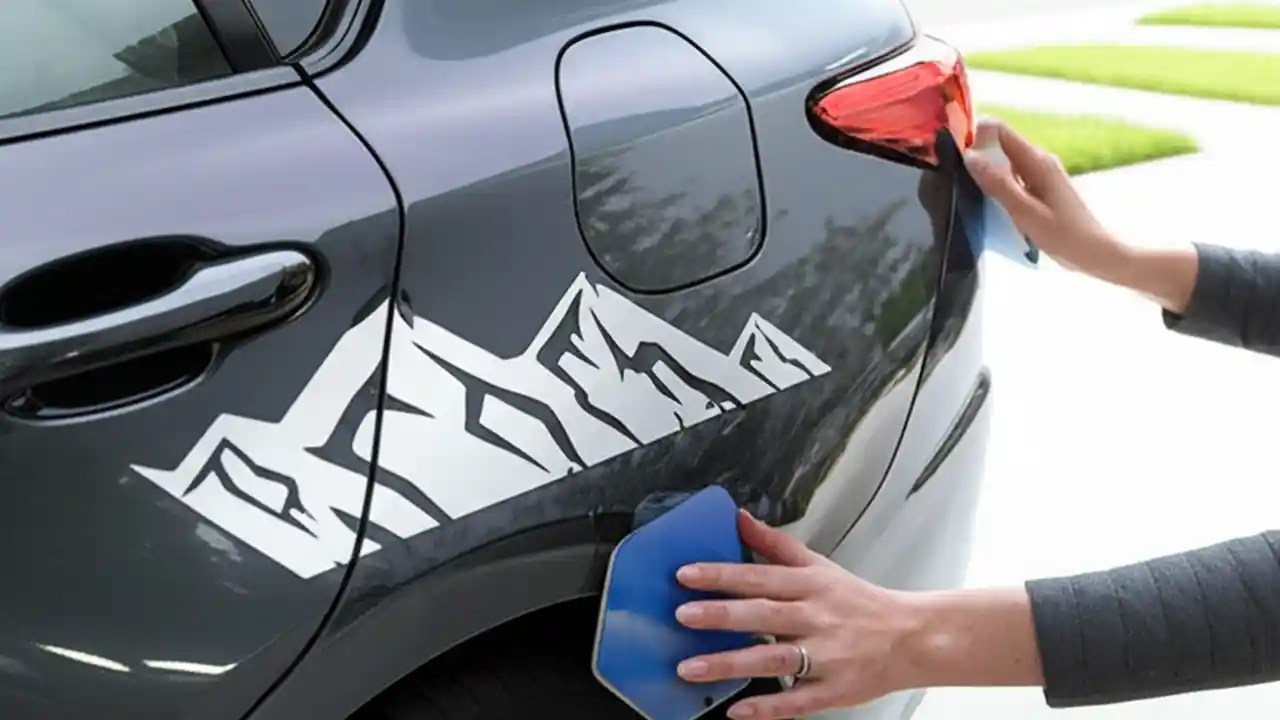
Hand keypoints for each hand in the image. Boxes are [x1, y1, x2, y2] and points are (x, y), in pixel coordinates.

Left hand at [672, 510, 925, 718]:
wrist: (911, 638)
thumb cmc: (858, 601)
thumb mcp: (819, 565)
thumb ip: (775, 545)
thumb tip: (738, 517)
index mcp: (811, 586)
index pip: (760, 576)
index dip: (722, 575)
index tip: (685, 574)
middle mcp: (816, 618)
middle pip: (763, 615)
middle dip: (721, 615)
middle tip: (682, 615)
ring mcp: (825, 657)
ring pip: (772, 659)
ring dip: (729, 664)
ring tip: (689, 667)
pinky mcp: (834, 690)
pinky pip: (796, 701)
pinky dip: (768, 707)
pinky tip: (737, 709)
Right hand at [963, 119, 1126, 277]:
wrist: (1094, 251)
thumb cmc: (1062, 234)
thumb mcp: (1024, 211)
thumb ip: (997, 183)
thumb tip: (969, 156)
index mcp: (1036, 161)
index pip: (1000, 130)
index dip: (975, 133)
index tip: (952, 150)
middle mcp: (1039, 160)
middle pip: (1001, 143)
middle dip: (976, 151)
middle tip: (952, 172)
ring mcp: (1042, 173)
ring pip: (1006, 160)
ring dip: (986, 168)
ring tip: (964, 186)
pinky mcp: (1042, 186)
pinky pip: (1013, 175)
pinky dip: (998, 181)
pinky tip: (988, 200)